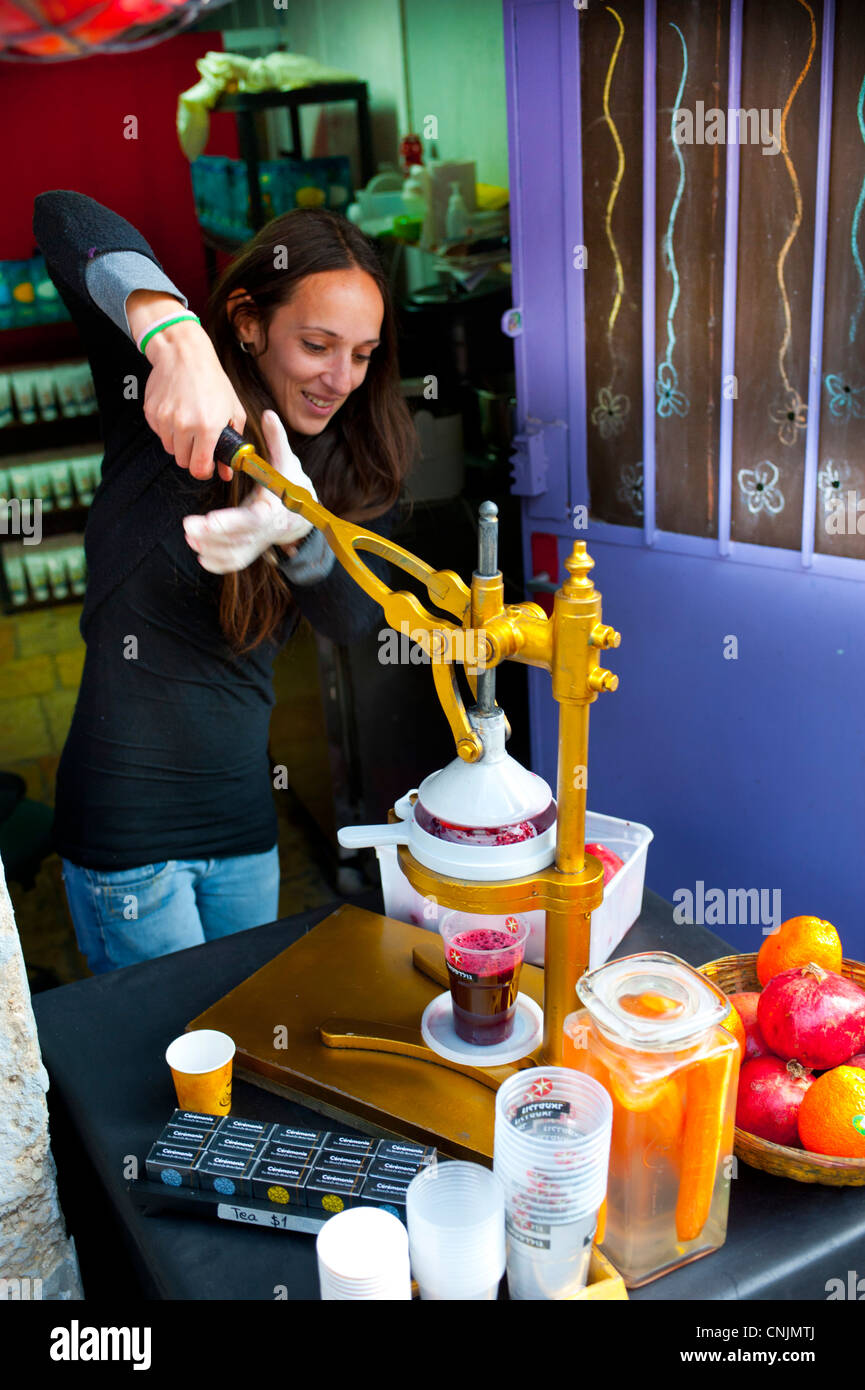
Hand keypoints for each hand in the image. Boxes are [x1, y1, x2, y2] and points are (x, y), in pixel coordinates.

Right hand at [127, 290, 244, 482]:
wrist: (184, 354)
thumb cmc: (212, 380)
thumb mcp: (233, 410)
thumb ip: (233, 444)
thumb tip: (227, 472)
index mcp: (207, 427)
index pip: (199, 469)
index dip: (204, 471)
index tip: (207, 465)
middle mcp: (184, 425)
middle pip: (183, 462)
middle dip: (193, 456)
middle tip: (200, 442)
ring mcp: (165, 419)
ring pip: (170, 449)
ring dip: (180, 443)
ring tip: (189, 423)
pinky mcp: (151, 412)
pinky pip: (159, 434)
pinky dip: (168, 430)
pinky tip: (177, 412)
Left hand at [182, 410, 316, 573]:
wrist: (302, 516)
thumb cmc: (292, 486)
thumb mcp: (288, 462)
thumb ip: (277, 440)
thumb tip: (268, 414)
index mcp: (273, 510)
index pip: (250, 520)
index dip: (229, 522)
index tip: (207, 520)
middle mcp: (266, 531)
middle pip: (238, 539)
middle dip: (212, 537)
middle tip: (188, 528)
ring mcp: (258, 544)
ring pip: (233, 554)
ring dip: (211, 549)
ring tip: (189, 538)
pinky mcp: (252, 551)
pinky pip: (234, 562)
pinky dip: (217, 563)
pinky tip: (200, 555)